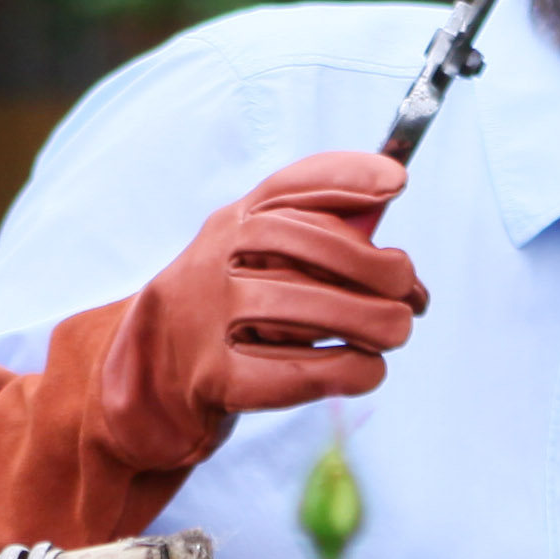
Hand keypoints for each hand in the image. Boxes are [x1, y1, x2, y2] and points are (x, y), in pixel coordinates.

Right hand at [110, 152, 425, 441]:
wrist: (149, 380)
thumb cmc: (230, 316)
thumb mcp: (258, 266)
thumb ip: (320, 252)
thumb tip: (403, 271)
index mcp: (231, 223)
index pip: (289, 186)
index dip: (346, 178)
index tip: (398, 182)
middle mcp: (213, 261)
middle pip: (303, 244)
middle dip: (372, 265)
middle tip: (409, 289)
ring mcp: (207, 319)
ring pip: (303, 308)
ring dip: (368, 320)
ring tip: (397, 330)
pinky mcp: (214, 379)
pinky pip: (294, 374)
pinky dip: (345, 371)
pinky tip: (368, 369)